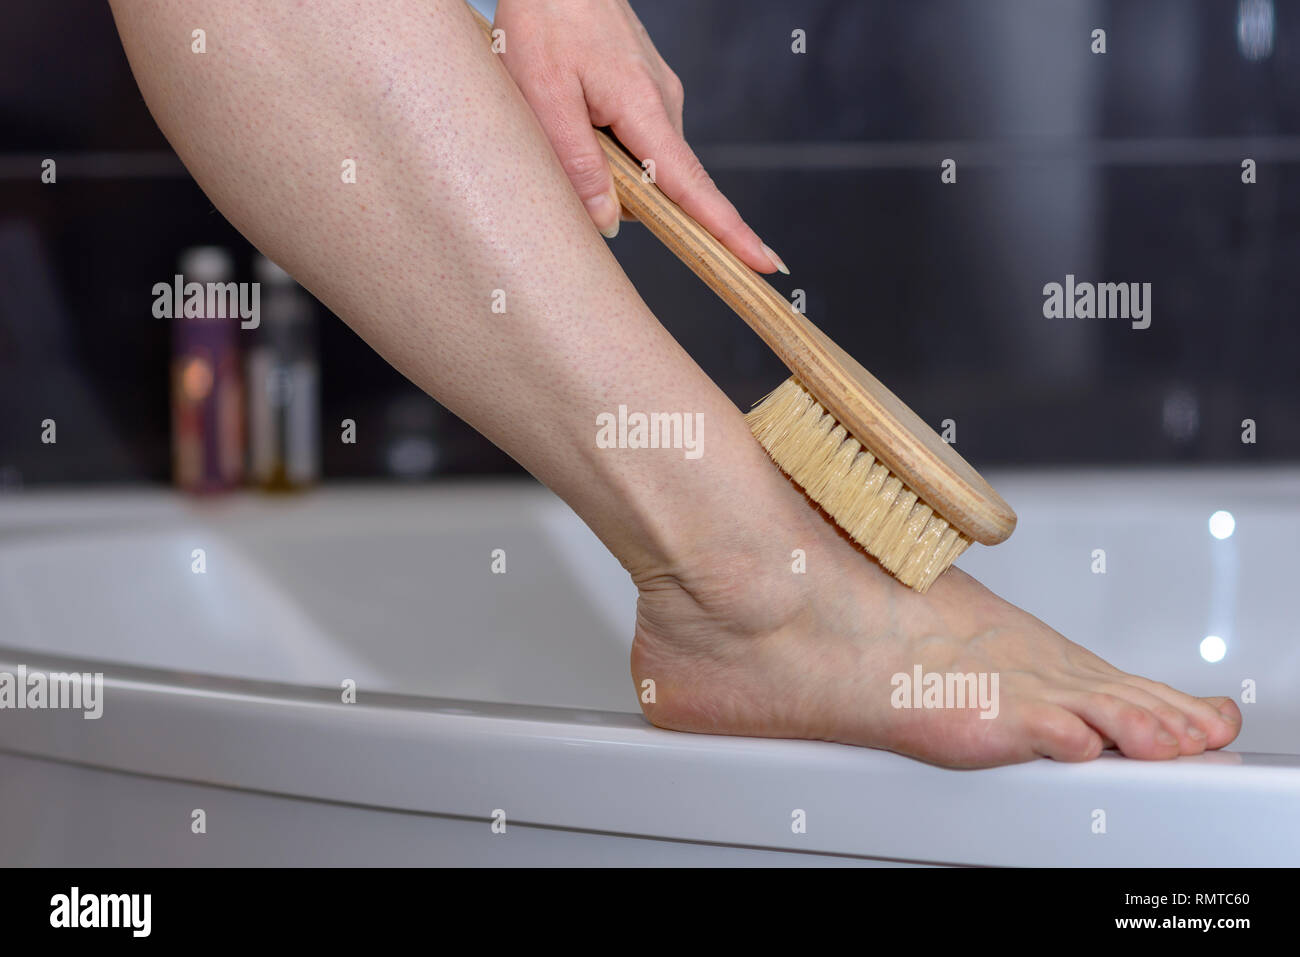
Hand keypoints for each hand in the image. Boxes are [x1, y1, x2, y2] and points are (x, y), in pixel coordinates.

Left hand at [493, 0, 787, 273]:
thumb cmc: (544, 20)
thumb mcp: (544, 96)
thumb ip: (577, 163)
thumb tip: (611, 224)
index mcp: (646, 108)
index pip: (695, 186)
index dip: (728, 231)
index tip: (764, 265)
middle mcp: (664, 103)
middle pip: (664, 184)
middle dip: (632, 200)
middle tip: (575, 166)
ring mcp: (659, 95)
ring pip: (645, 162)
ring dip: (610, 167)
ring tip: (563, 125)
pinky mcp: (645, 88)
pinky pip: (637, 139)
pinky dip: (611, 146)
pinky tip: (575, 117)